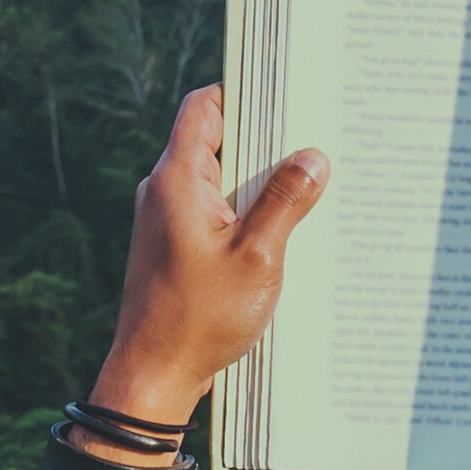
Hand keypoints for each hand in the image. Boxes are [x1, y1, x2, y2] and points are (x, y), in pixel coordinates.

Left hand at [96, 84, 325, 422]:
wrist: (153, 376)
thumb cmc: (199, 319)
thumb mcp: (257, 257)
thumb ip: (284, 201)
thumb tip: (313, 156)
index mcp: (177, 180)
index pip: (205, 107)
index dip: (245, 94)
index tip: (288, 94)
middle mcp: (165, 191)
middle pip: (217, 140)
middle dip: (266, 141)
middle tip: (317, 142)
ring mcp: (167, 219)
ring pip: (220, 179)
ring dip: (260, 183)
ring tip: (310, 186)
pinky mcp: (174, 246)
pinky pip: (215, 212)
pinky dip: (246, 213)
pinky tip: (283, 230)